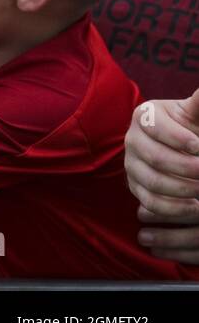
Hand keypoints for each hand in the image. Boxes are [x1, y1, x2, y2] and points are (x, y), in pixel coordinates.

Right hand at [125, 91, 198, 263]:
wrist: (183, 148)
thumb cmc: (192, 128)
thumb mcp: (195, 114)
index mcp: (145, 115)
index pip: (155, 126)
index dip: (179, 139)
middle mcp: (132, 138)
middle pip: (154, 157)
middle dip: (186, 168)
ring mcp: (131, 164)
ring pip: (152, 182)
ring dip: (182, 190)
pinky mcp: (134, 185)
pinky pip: (149, 201)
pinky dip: (173, 208)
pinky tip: (195, 207)